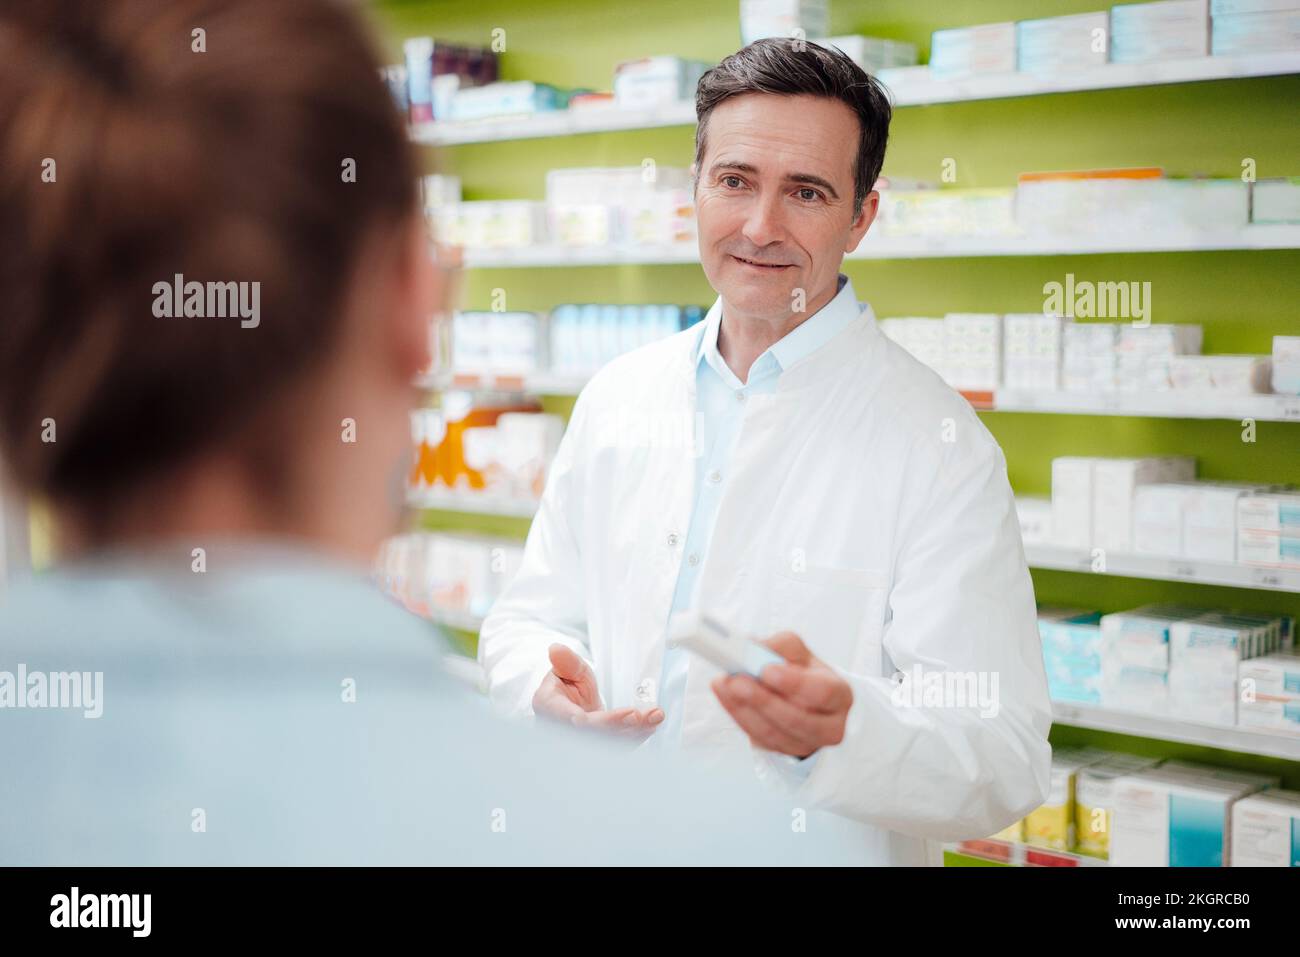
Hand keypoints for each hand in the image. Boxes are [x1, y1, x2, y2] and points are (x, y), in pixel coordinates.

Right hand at [532, 644, 663, 738]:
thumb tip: (556, 649)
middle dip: (620, 726)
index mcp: (551, 708)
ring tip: (655, 716)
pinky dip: (638, 735)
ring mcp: (582, 743)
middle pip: (594, 735)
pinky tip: (652, 723)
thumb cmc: (568, 686)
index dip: (596, 722)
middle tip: (643, 715)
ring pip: (609, 743)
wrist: (573, 707)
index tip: (617, 716)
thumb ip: (566, 662)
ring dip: (635, 731)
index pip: (571, 720)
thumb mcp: (567, 669)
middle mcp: (564, 730)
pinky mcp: (599, 748)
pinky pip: (619, 745)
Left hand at [711, 632, 851, 757]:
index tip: (767, 670)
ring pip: (773, 732)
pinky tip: (726, 696)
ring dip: (744, 708)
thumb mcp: (799, 653)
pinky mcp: (782, 751)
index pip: (823, 692)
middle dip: (762, 699)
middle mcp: (829, 725)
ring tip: (725, 685)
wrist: (803, 701)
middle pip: (796, 718)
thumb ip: (780, 646)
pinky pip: (758, 738)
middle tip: (737, 680)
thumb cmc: (803, 674)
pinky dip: (738, 716)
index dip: (794, 683)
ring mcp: (806, 744)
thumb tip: (754, 648)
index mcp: (839, 695)